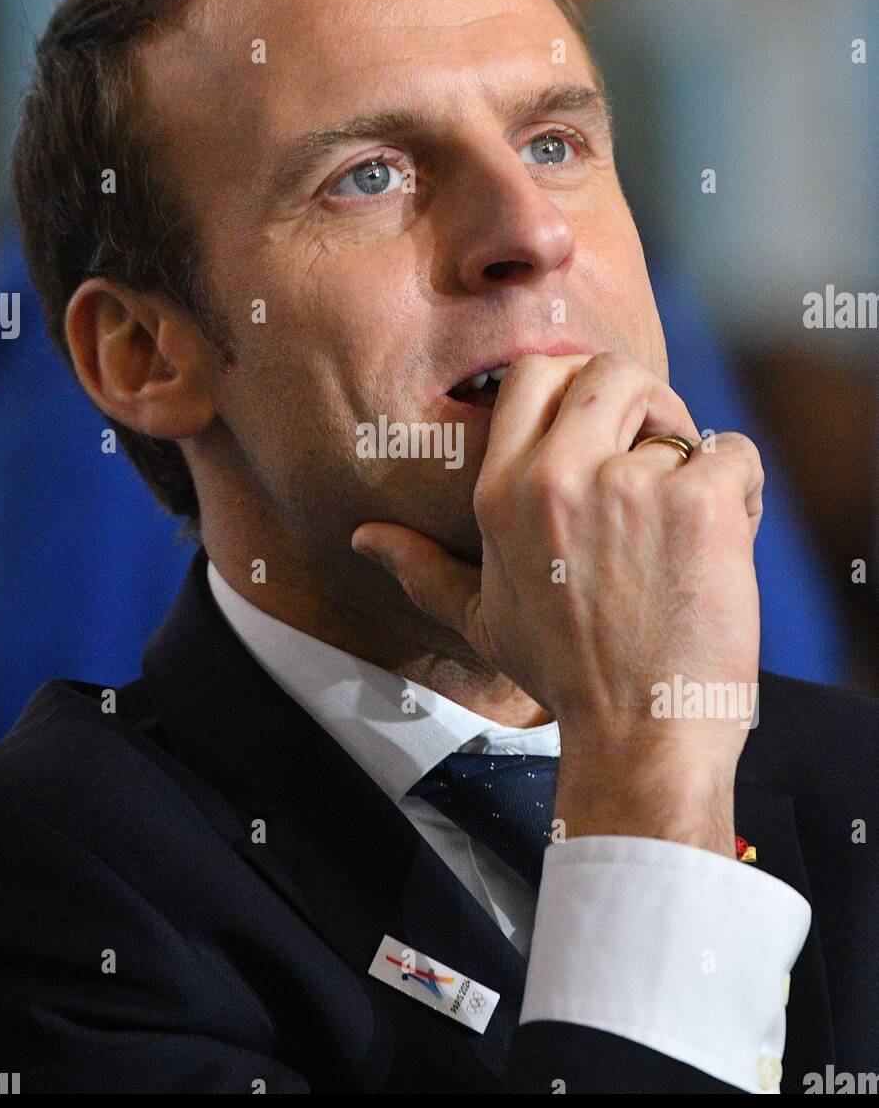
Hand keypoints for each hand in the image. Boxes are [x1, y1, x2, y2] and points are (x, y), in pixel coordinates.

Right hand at [352, 352, 764, 856]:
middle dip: (645, 400)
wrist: (640, 735)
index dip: (579, 381)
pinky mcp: (700, 503)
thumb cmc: (566, 676)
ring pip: (682, 422)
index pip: (534, 372)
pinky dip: (741, 490)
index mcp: (502, 493)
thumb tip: (365, 539)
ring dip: (697, 462)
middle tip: (659, 452)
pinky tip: (723, 544)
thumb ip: (424, 570)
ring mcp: (630, 487)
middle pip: (610, 372)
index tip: (606, 422)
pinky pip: (734, 454)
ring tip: (690, 525)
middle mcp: (557, 477)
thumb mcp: (482, 619)